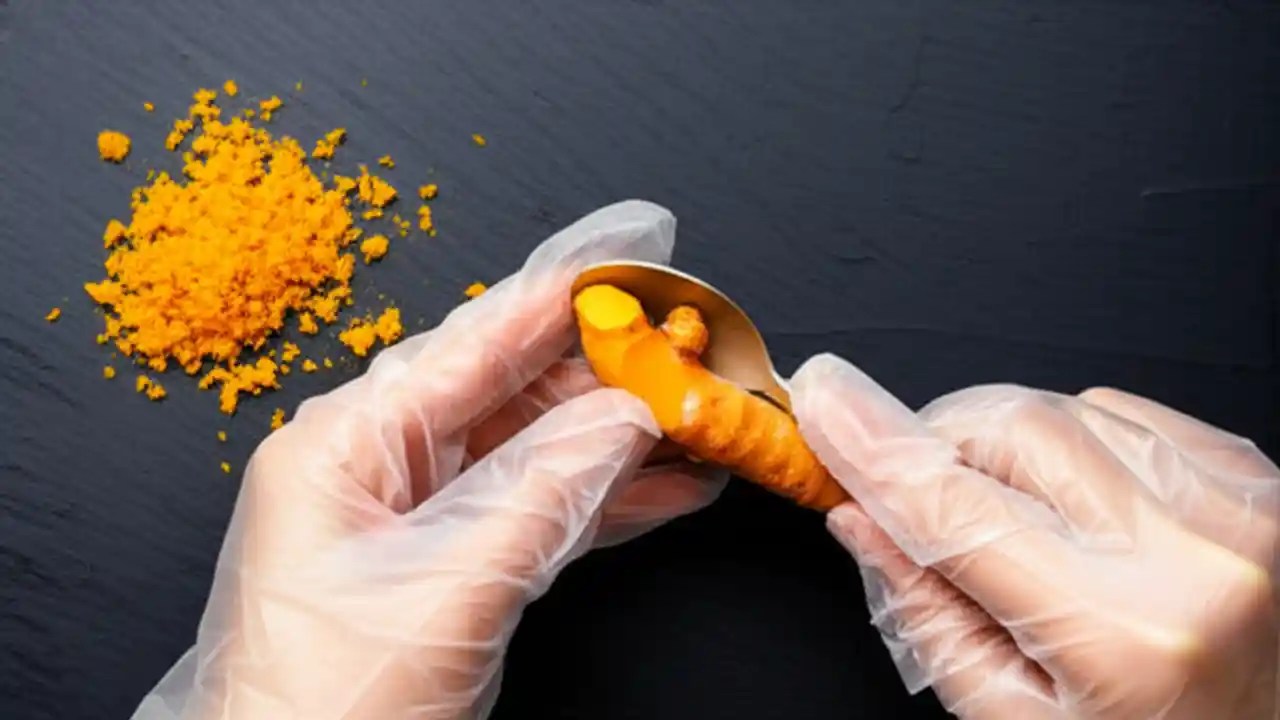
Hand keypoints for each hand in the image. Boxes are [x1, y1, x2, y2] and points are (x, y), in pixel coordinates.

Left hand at [133, 201, 723, 719]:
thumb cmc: (326, 709)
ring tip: (699, 420)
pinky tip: (664, 489)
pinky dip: (597, 501)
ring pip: (530, 452)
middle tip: (690, 351)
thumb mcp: (452, 588)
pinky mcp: (440, 564)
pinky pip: (530, 509)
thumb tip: (630, 415)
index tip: (630, 253)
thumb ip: (548, 491)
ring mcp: (407, 515)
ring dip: (615, 442)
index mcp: (344, 445)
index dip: (561, 295)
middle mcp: (372, 464)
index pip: (473, 344)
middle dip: (606, 375)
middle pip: (509, 392)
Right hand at [793, 354, 1277, 718]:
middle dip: (944, 448)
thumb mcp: (1017, 719)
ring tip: (1030, 531)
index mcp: (1125, 633)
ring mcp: (1237, 506)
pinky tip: (1086, 511)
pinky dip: (1079, 445)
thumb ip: (928, 613)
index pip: (954, 509)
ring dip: (1013, 452)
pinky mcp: (1256, 476)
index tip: (823, 400)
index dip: (873, 448)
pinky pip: (1125, 410)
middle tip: (928, 500)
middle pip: (1011, 429)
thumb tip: (863, 515)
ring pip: (1065, 407)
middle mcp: (1195, 554)